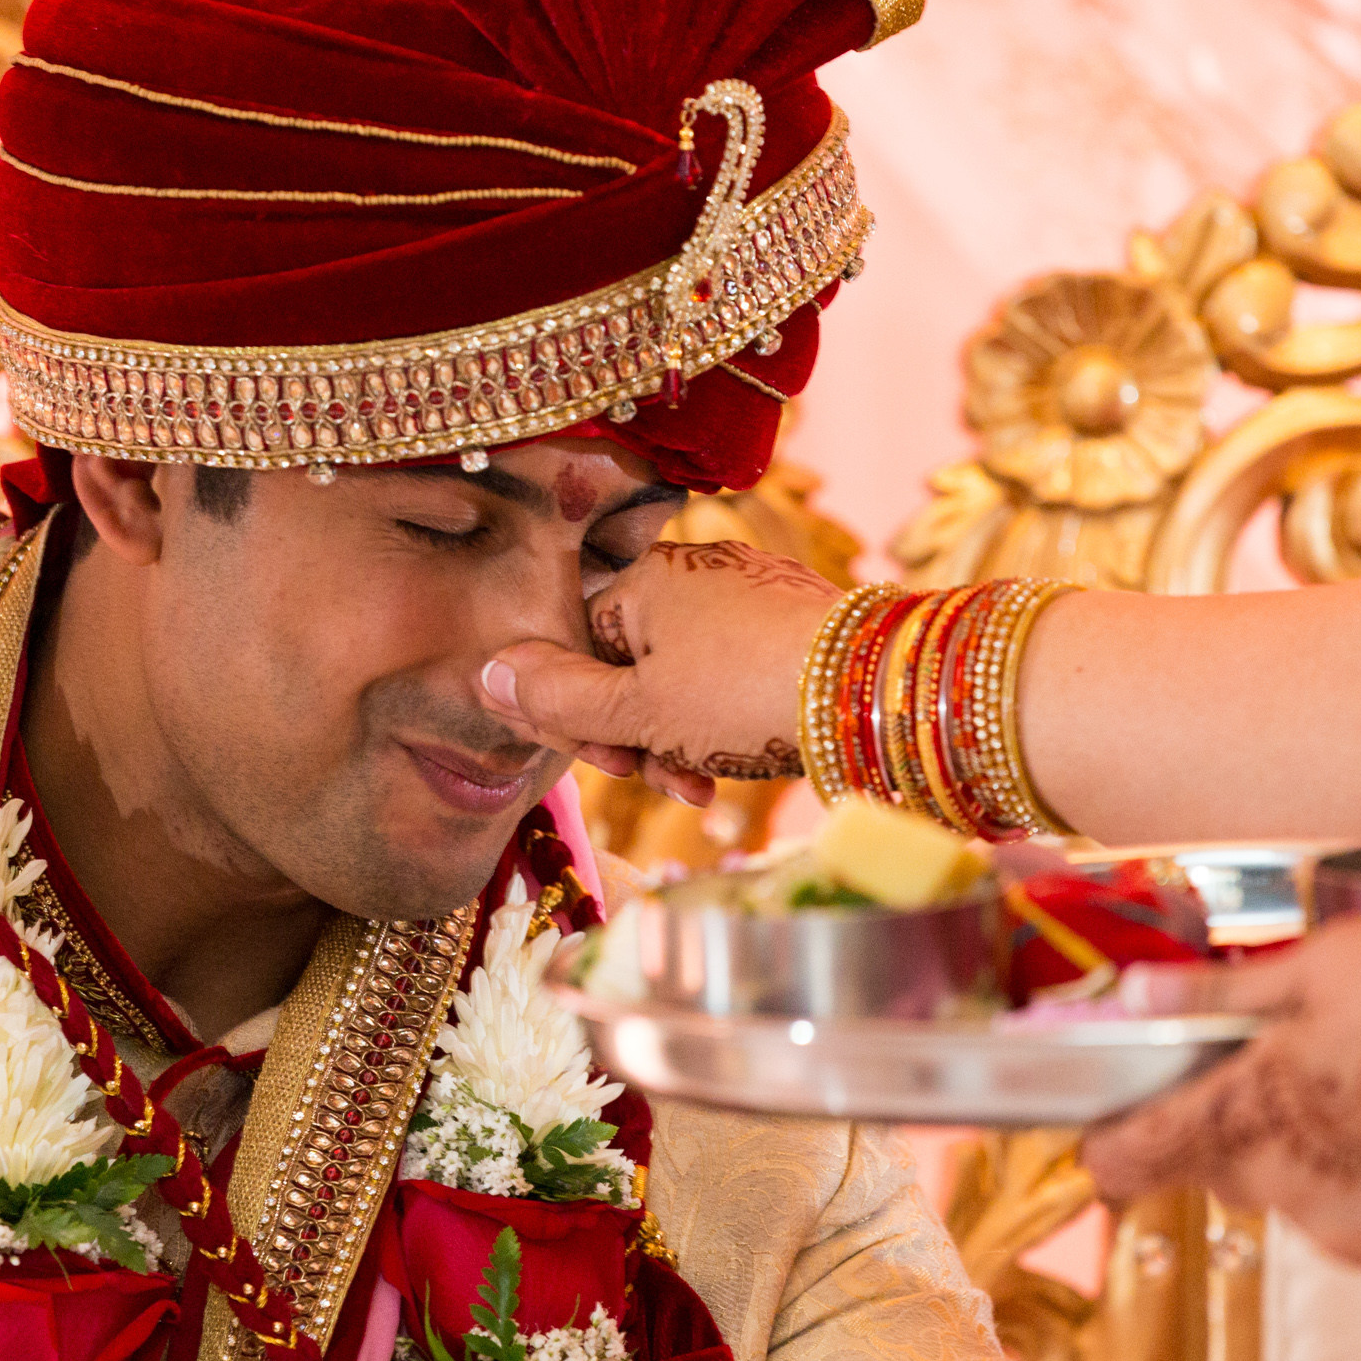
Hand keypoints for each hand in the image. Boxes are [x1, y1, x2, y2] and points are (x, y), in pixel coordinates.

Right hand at [483, 541, 840, 802]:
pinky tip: (729, 770)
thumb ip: (559, 699)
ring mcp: (746, 596)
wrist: (875, 690)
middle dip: (629, 734)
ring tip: (695, 787)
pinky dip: (717, 724)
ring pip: (677, 678)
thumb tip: (486, 674)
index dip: (576, 713)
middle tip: (650, 777)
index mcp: (645, 579)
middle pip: (625, 664)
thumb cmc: (745, 694)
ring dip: (672, 741)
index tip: (602, 761)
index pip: (575, 644)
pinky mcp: (788, 626)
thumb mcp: (638, 712)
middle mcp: (694, 573)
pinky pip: (726, 675)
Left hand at [1081, 923, 1360, 1267]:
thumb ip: (1219, 994)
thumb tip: (1138, 995)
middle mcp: (1283, 1191)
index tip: (1114, 1119)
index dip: (1110, 1138)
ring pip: (1294, 1190)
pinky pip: (1360, 1213)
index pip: (1128, 1157)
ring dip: (1311, 1149)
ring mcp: (1349, 1231)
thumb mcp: (1324, 965)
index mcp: (1243, 1117)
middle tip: (1288, 1060)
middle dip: (1237, 1122)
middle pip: (1219, 1165)